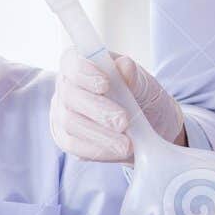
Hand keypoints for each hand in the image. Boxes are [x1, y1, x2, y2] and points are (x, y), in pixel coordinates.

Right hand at [48, 48, 184, 162]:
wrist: (151, 125)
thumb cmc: (141, 97)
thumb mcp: (144, 84)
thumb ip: (133, 76)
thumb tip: (124, 66)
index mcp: (81, 65)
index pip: (70, 62)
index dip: (83, 72)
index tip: (105, 84)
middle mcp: (66, 88)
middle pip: (69, 96)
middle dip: (97, 110)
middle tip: (123, 121)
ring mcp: (63, 115)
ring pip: (71, 123)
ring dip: (100, 134)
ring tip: (126, 143)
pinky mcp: (66, 139)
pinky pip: (74, 146)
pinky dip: (97, 149)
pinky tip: (117, 152)